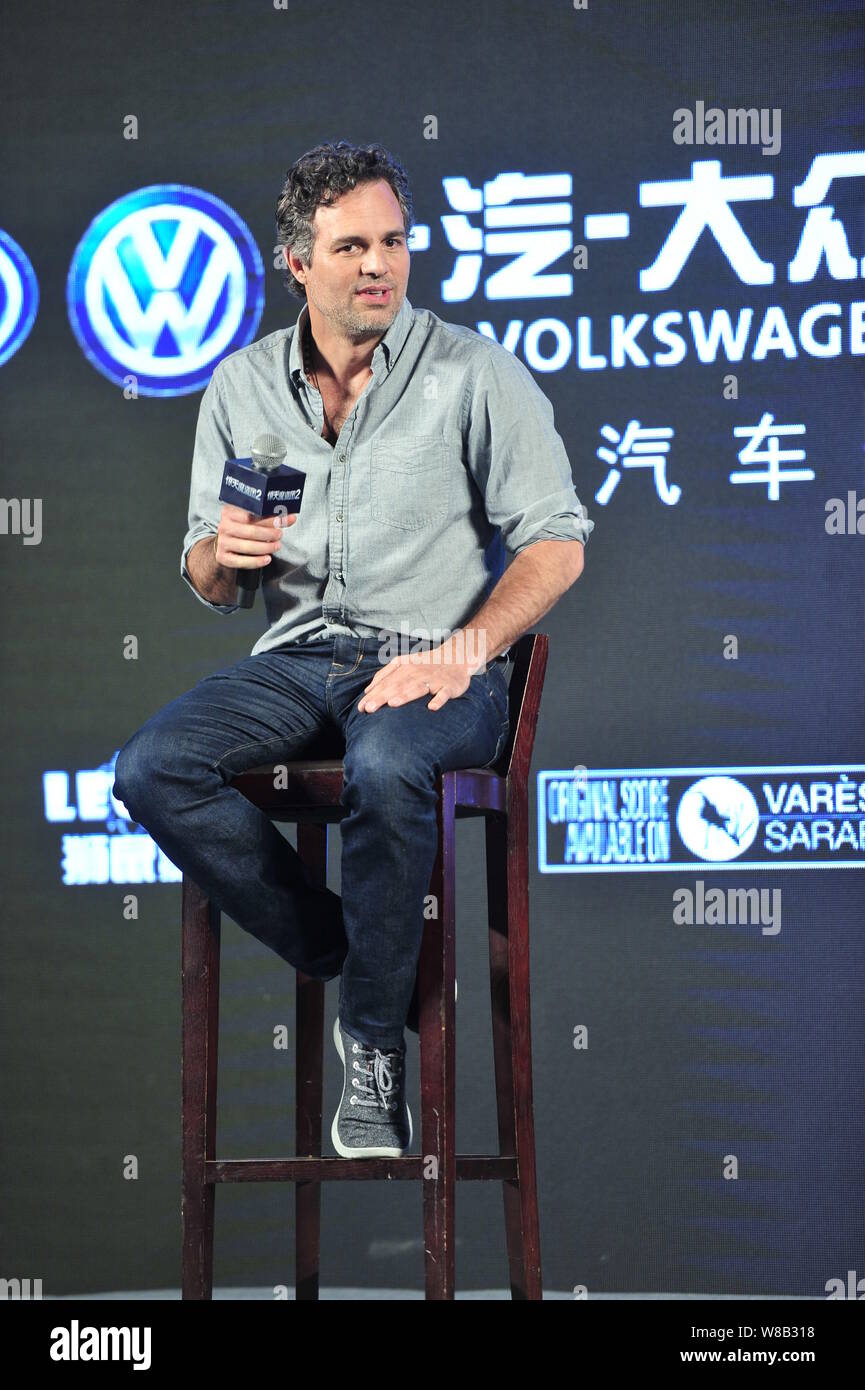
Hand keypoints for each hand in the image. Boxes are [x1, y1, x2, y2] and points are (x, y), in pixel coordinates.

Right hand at [214, 503, 295, 569]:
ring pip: (247, 547)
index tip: (281, 521)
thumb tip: (291, 517)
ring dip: (265, 547)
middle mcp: (224, 526)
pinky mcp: (223, 557)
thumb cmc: (242, 529)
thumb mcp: (253, 519)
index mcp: (230, 512)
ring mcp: (223, 542)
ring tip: (276, 546)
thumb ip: (271, 517)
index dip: (268, 519)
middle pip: (250, 531)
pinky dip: (256, 561)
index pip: (251, 515)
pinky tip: (267, 559)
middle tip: (280, 535)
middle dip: (269, 534)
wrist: (225, 543)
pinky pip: (241, 561)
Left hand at [357, 650, 475, 712]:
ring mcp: (434, 679)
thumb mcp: (403, 664)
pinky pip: (444, 694)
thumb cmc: (425, 664)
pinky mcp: (449, 686)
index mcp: (405, 668)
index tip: (361, 708)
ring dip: (406, 695)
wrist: (456, 657)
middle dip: (383, 697)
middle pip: (398, 685)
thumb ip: (385, 675)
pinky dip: (439, 700)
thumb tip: (368, 690)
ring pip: (418, 688)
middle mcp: (417, 673)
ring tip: (393, 704)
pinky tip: (432, 707)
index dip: (373, 695)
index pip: (386, 683)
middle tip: (369, 709)